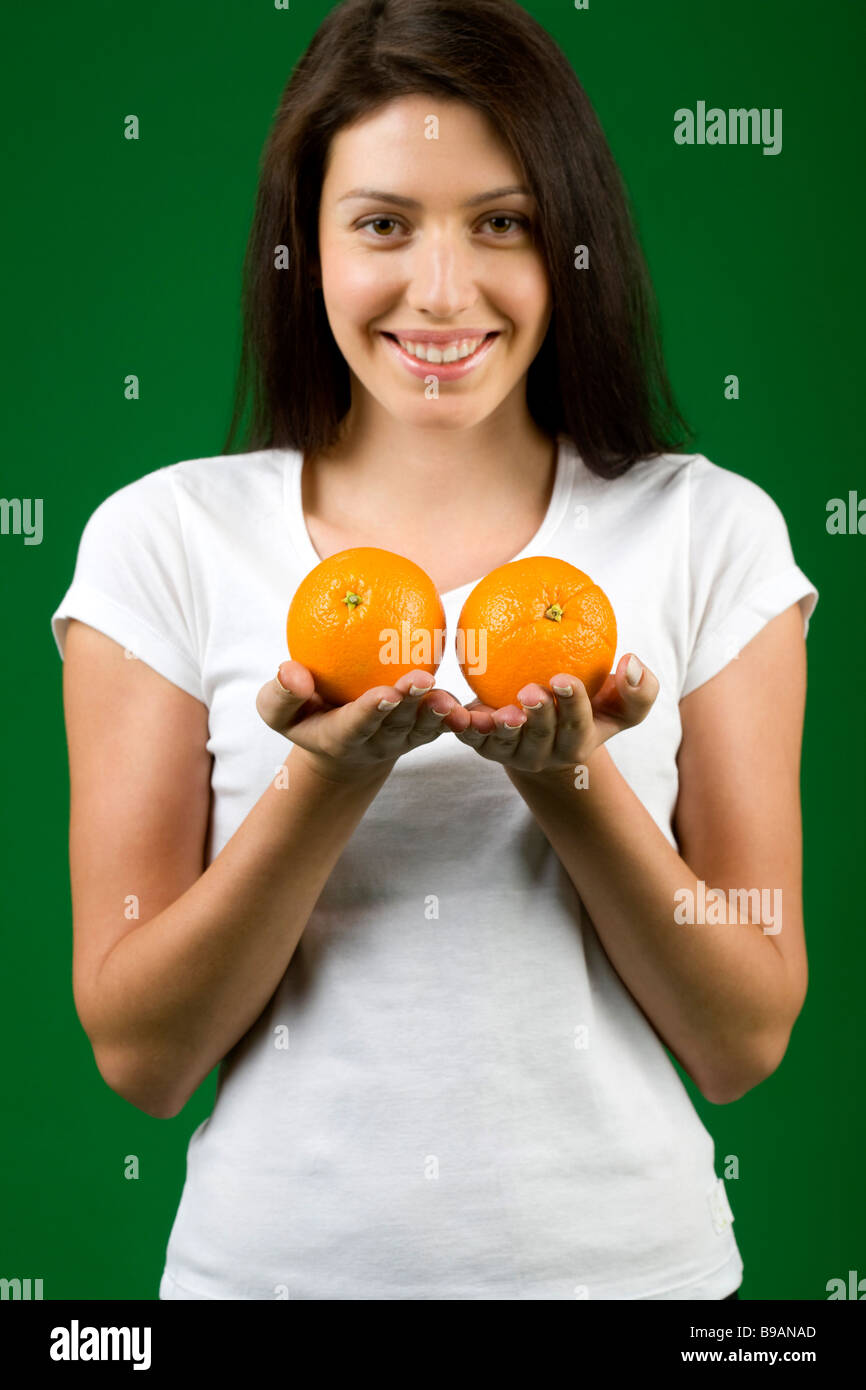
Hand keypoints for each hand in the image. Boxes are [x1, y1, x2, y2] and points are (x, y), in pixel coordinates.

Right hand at [256, 659, 469, 782]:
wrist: (342, 746)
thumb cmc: (306, 717)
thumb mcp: (278, 712)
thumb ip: (280, 695)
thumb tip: (291, 671)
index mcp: (341, 735)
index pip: (357, 723)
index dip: (371, 710)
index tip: (383, 693)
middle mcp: (376, 741)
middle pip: (396, 723)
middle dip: (409, 704)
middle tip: (422, 681)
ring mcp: (403, 738)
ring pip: (424, 728)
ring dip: (439, 714)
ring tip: (452, 700)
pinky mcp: (423, 731)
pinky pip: (444, 724)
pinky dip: (459, 716)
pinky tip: (476, 704)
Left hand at [453, 653, 658, 774]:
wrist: (547, 728)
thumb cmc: (592, 710)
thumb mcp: (621, 704)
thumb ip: (640, 690)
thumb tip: (632, 663)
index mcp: (577, 743)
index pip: (577, 726)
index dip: (572, 705)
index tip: (564, 679)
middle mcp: (543, 753)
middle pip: (541, 736)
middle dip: (538, 716)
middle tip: (531, 692)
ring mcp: (510, 751)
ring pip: (503, 743)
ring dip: (499, 728)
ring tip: (500, 712)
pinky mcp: (482, 744)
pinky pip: (468, 734)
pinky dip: (458, 722)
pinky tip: (450, 706)